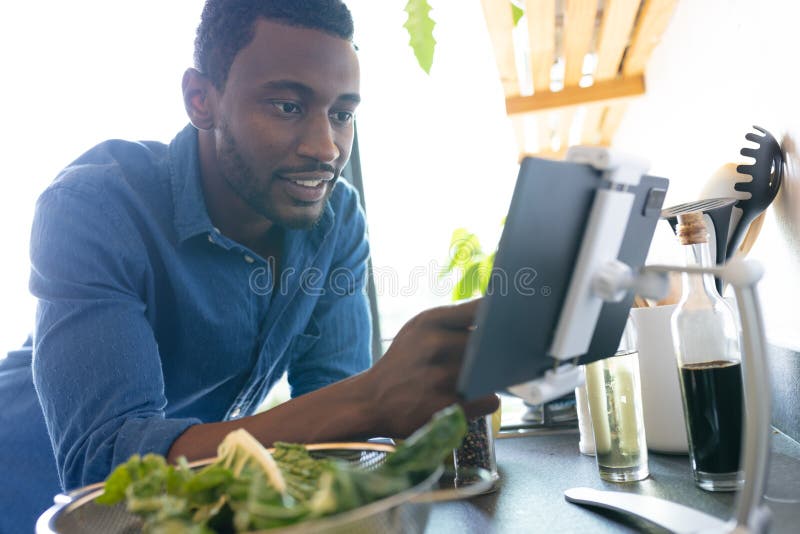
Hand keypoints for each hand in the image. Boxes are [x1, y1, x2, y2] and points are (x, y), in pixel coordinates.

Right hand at [363, 298, 498, 436]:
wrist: (370, 400)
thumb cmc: (403, 362)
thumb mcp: (419, 330)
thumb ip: (455, 320)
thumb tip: (501, 315)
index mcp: (429, 321)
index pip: (481, 310)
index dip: (502, 316)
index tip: (511, 321)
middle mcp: (434, 345)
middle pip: (492, 344)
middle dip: (497, 352)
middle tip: (493, 357)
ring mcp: (440, 378)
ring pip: (493, 371)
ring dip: (490, 376)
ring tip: (471, 378)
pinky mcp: (447, 408)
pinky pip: (490, 399)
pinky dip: (485, 399)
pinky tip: (469, 397)